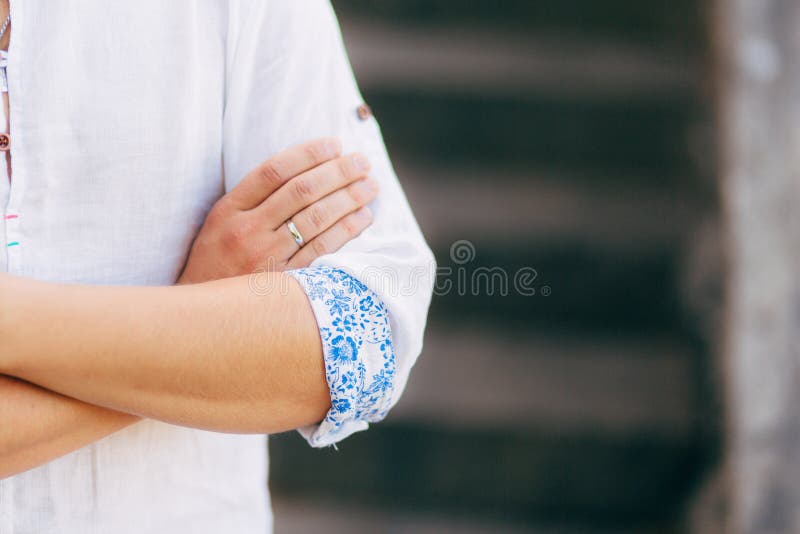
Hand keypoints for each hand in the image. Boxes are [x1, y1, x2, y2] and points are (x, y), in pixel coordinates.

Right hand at [178, 138, 377, 283]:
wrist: (202, 317)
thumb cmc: (215, 264)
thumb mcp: (219, 224)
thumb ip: (253, 200)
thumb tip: (303, 173)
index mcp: (229, 209)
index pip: (275, 170)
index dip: (309, 153)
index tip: (335, 144)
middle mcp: (247, 230)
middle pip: (301, 191)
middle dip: (338, 172)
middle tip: (362, 161)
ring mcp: (266, 258)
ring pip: (316, 218)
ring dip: (349, 198)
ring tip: (370, 186)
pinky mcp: (284, 281)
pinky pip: (322, 250)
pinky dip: (346, 230)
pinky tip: (363, 217)